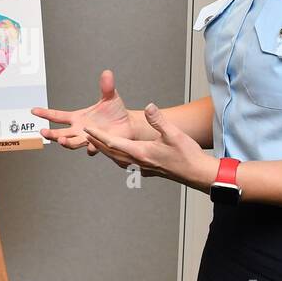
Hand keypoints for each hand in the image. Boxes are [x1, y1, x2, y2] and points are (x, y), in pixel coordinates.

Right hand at [32, 69, 137, 155]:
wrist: (128, 125)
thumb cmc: (116, 111)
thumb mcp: (110, 97)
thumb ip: (106, 86)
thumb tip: (107, 72)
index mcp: (77, 117)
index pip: (58, 116)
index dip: (45, 114)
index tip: (34, 111)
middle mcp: (79, 129)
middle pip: (60, 133)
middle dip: (51, 134)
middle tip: (43, 132)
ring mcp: (87, 138)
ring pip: (72, 143)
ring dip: (66, 142)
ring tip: (62, 140)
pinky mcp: (98, 145)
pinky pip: (91, 148)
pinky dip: (90, 148)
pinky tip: (90, 147)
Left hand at [84, 102, 219, 189]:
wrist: (196, 173)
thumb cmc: (187, 155)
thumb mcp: (174, 134)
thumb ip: (159, 120)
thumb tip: (149, 107)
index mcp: (141, 152)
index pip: (114, 143)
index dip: (99, 136)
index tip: (88, 130)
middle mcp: (138, 162)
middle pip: (111, 152)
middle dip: (97, 143)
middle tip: (85, 135)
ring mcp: (142, 168)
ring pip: (117, 159)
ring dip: (106, 151)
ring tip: (96, 143)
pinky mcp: (146, 170)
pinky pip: (125, 163)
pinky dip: (116, 156)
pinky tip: (117, 154)